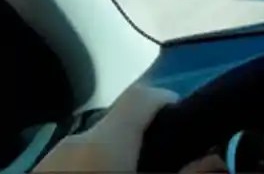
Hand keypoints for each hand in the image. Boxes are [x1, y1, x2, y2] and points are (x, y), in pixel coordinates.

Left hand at [33, 85, 225, 172]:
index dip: (169, 102)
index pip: (142, 96)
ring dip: (120, 161)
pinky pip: (76, 165)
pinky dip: (96, 172)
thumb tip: (214, 161)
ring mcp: (49, 161)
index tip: (188, 123)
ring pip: (95, 148)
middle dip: (147, 142)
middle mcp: (74, 142)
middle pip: (118, 125)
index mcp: (104, 143)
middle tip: (170, 167)